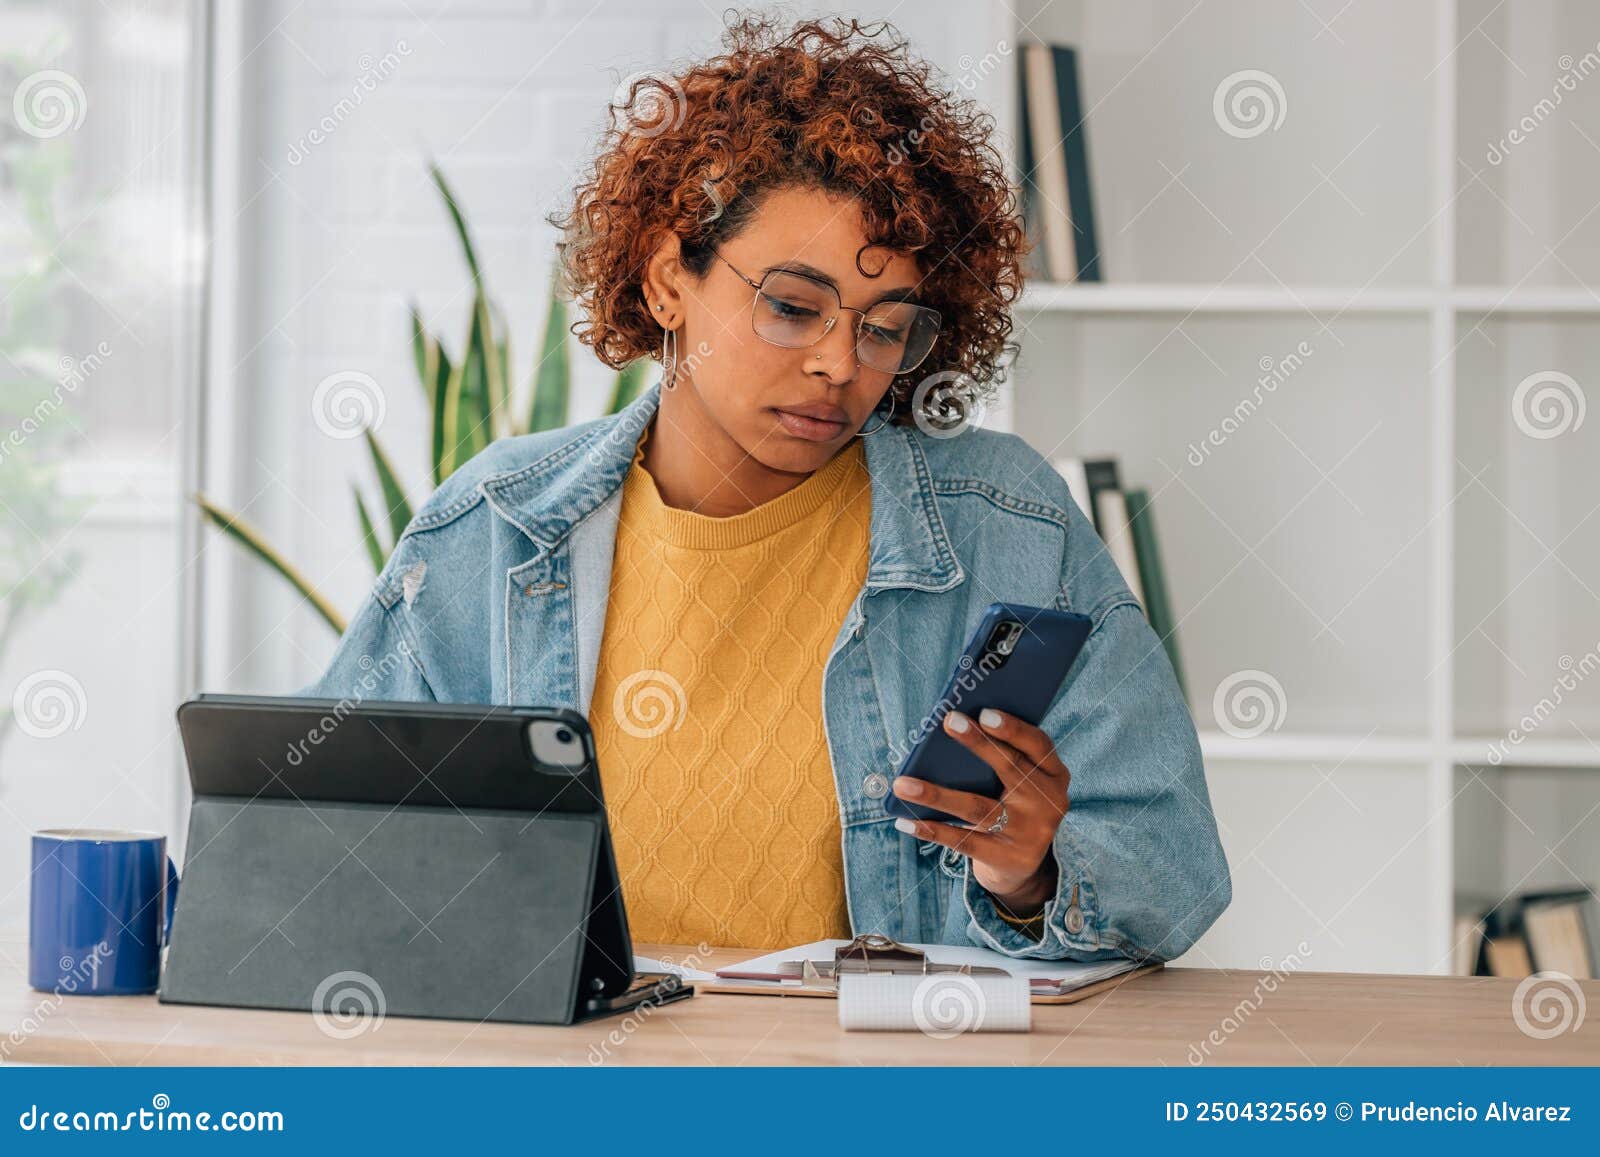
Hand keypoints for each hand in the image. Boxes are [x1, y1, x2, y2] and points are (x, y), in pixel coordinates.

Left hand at [891, 707, 1069, 913]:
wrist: (1022, 866)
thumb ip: (1003, 759)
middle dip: (978, 743)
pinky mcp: (1007, 858)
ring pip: (977, 808)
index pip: (1038, 745)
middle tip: (949, 721)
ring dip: (936, 794)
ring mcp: (1028, 833)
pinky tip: (905, 821)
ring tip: (903, 784)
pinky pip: (963, 842)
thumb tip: (955, 728)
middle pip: (1011, 768)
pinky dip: (932, 830)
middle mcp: (1047, 803)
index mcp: (1054, 775)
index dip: (1013, 729)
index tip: (985, 712)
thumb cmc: (1013, 806)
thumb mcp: (1023, 782)